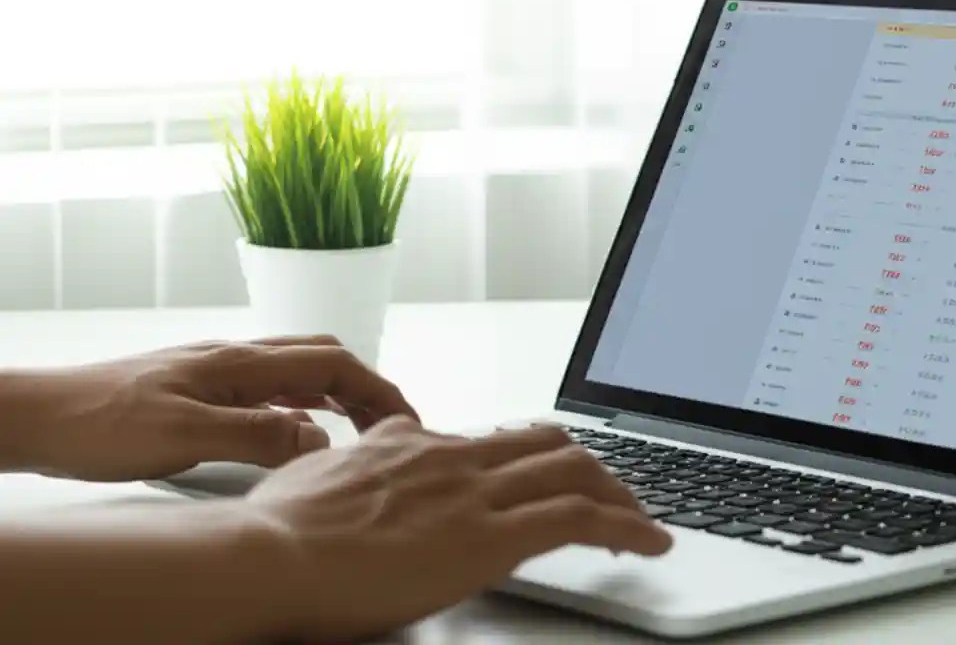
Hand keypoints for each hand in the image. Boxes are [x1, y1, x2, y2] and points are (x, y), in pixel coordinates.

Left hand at [4, 335, 416, 480]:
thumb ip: (258, 436)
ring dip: (337, 394)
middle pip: (324, 358)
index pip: (334, 364)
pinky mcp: (202, 389)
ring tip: (359, 431)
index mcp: (241, 362)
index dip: (379, 390)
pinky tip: (296, 434)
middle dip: (367, 387)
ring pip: (298, 372)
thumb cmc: (100, 423)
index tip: (407, 422)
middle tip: (391, 427)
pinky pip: (270, 391)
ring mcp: (219, 371)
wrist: (41, 417)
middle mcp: (236, 359)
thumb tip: (323, 441)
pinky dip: (303, 406)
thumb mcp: (185, 435)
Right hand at [244, 417, 672, 641]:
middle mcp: (453, 456)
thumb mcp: (317, 480)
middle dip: (590, 468)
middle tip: (612, 497)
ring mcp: (474, 492)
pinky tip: (648, 541)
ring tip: (642, 522)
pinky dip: (627, 525)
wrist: (267, 556)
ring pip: (576, 470)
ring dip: (619, 495)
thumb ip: (352, 472)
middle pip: (547, 444)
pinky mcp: (489, 535)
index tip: (547, 478)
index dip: (532, 459)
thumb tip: (352, 476)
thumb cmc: (277, 531)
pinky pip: (580, 518)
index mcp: (413, 444)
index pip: (493, 440)